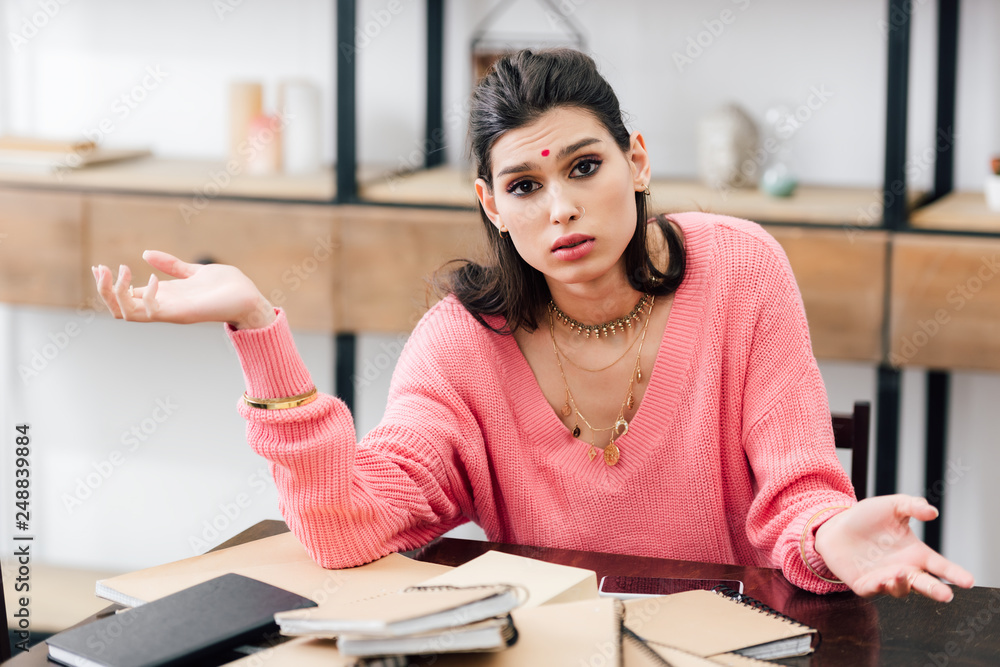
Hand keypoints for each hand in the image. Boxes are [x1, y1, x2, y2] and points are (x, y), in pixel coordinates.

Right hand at [93, 250, 275, 329]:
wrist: (250, 298)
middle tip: (102, 269)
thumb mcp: (193, 271)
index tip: (99, 266)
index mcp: (163, 296)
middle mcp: (163, 307)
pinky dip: (147, 295)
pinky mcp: (182, 314)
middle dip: (104, 289)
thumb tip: (146, 254)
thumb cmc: (227, 287)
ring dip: (117, 293)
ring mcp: (171, 312)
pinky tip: (152, 278)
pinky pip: (152, 312)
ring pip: (128, 313)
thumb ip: (171, 265)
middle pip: (119, 308)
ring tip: (120, 270)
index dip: (108, 284)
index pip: (125, 297)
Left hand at [815, 494, 973, 601]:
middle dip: (936, 590)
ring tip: (901, 572)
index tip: (968, 580)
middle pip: (925, 584)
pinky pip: (875, 590)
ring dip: (902, 583)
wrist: (834, 526)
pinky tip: (883, 579)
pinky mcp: (865, 585)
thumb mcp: (891, 506)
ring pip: (900, 589)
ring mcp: (885, 579)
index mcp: (915, 553)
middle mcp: (903, 569)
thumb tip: (932, 511)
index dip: (955, 574)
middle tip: (946, 595)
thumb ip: (912, 506)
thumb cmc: (866, 517)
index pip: (940, 566)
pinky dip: (880, 586)